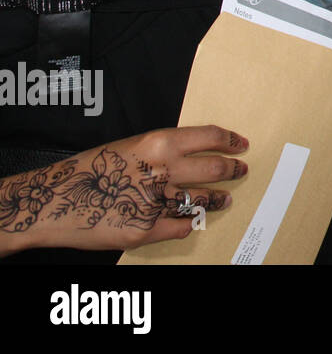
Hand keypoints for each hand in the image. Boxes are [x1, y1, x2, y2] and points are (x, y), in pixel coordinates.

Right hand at [0, 125, 246, 255]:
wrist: (53, 201)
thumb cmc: (88, 171)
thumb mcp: (130, 147)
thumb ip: (163, 152)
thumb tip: (192, 155)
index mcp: (159, 143)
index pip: (211, 137)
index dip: (231, 141)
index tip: (242, 145)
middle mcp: (164, 171)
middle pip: (216, 170)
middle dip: (233, 171)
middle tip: (241, 171)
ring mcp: (158, 202)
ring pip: (203, 200)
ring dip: (218, 199)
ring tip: (224, 198)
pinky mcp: (148, 230)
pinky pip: (182, 226)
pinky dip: (188, 223)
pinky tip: (190, 220)